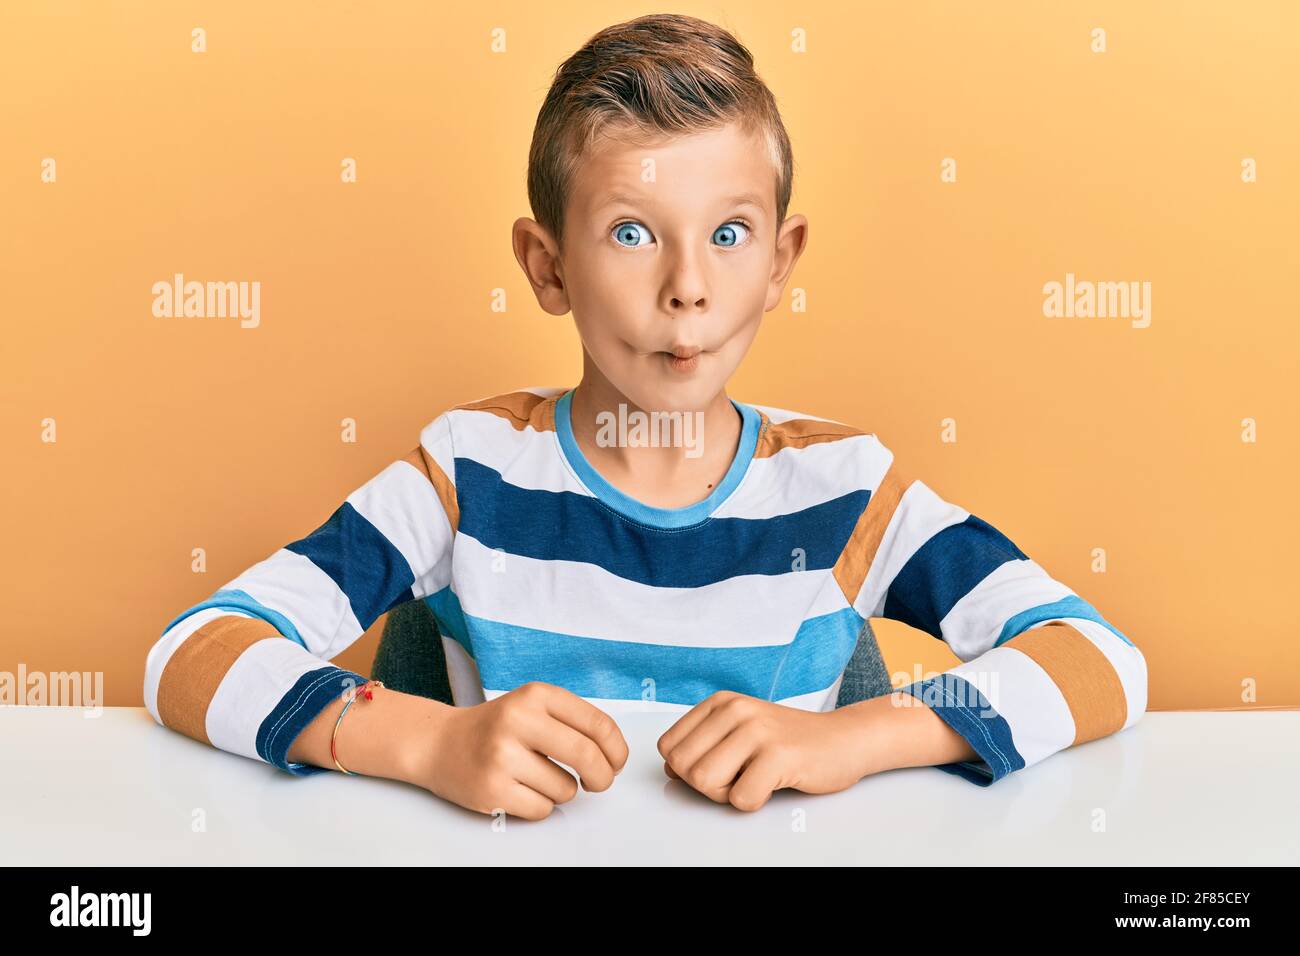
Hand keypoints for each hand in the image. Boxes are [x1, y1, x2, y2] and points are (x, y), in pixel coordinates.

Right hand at [405, 681, 628, 820]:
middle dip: (603, 777)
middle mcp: (518, 720)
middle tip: (599, 782)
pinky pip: (542, 809)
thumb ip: (573, 722)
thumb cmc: (496, 727)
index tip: (616, 762)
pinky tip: (521, 790)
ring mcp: (502, 756)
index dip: (617, 749)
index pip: (598, 724)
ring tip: (538, 778)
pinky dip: (540, 806)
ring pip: (566, 789)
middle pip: (587, 756)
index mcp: (535, 695)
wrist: (439, 743)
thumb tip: (614, 756)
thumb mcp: (533, 706)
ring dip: (563, 791)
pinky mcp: (491, 789)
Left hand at [657, 691, 870, 810]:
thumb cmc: (789, 742)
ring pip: (704, 782)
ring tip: (754, 780)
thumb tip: (670, 769)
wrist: (844, 740)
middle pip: (682, 767)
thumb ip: (703, 745)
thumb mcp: (739, 731)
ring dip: (727, 795)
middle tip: (738, 778)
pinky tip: (773, 785)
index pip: (669, 747)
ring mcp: (758, 730)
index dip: (689, 769)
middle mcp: (735, 709)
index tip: (720, 766)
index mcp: (720, 702)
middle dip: (705, 785)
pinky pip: (741, 799)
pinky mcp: (780, 755)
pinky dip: (754, 802)